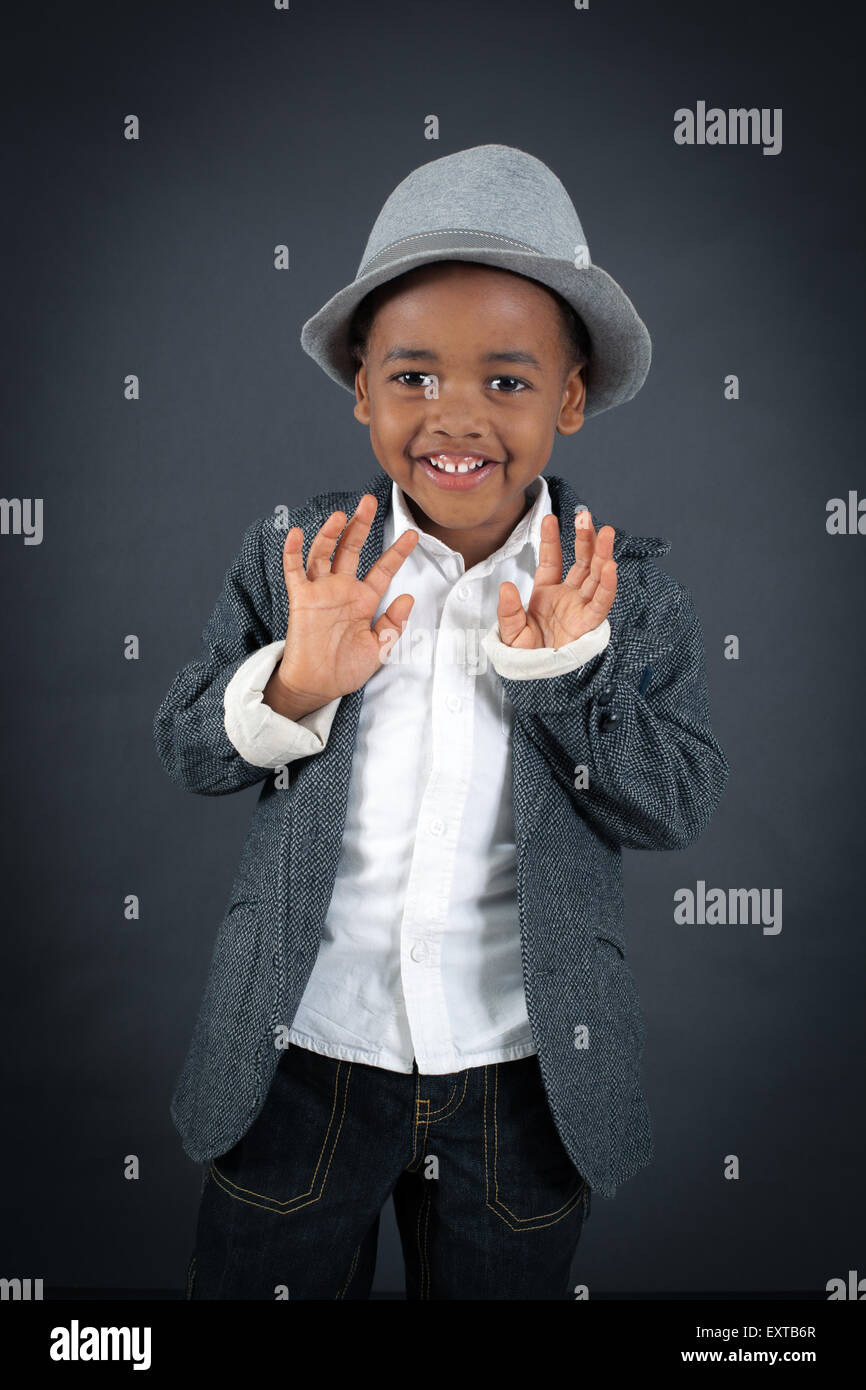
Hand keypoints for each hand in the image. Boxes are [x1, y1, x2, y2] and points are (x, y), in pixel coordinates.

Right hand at [265, 495, 418, 718]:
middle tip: (369, 501)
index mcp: (363, 600)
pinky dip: (292, 552)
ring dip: (331, 533)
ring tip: (340, 515)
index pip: (383, 569)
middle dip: (361, 525)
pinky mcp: (301, 598)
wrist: (319, 686)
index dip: (398, 552)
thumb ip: (394, 623)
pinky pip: (294, 571)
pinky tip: (294, 533)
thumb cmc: (347, 669)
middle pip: (352, 549)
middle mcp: (342, 590)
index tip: (414, 534)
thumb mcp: (379, 648)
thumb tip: (408, 596)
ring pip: (324, 553)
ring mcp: (321, 592)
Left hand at [495, 510, 616, 650]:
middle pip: (581, 562)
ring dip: (602, 554)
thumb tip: (507, 587)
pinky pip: (601, 602)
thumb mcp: (510, 632)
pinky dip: (607, 585)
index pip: (552, 560)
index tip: (550, 518)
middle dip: (585, 539)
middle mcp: (568, 596)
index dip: (552, 539)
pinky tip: (610, 566)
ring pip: (596, 576)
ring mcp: (580, 608)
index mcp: (547, 593)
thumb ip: (508, 611)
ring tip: (606, 532)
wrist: (536, 679)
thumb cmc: (524, 656)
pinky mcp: (589, 624)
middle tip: (586, 516)